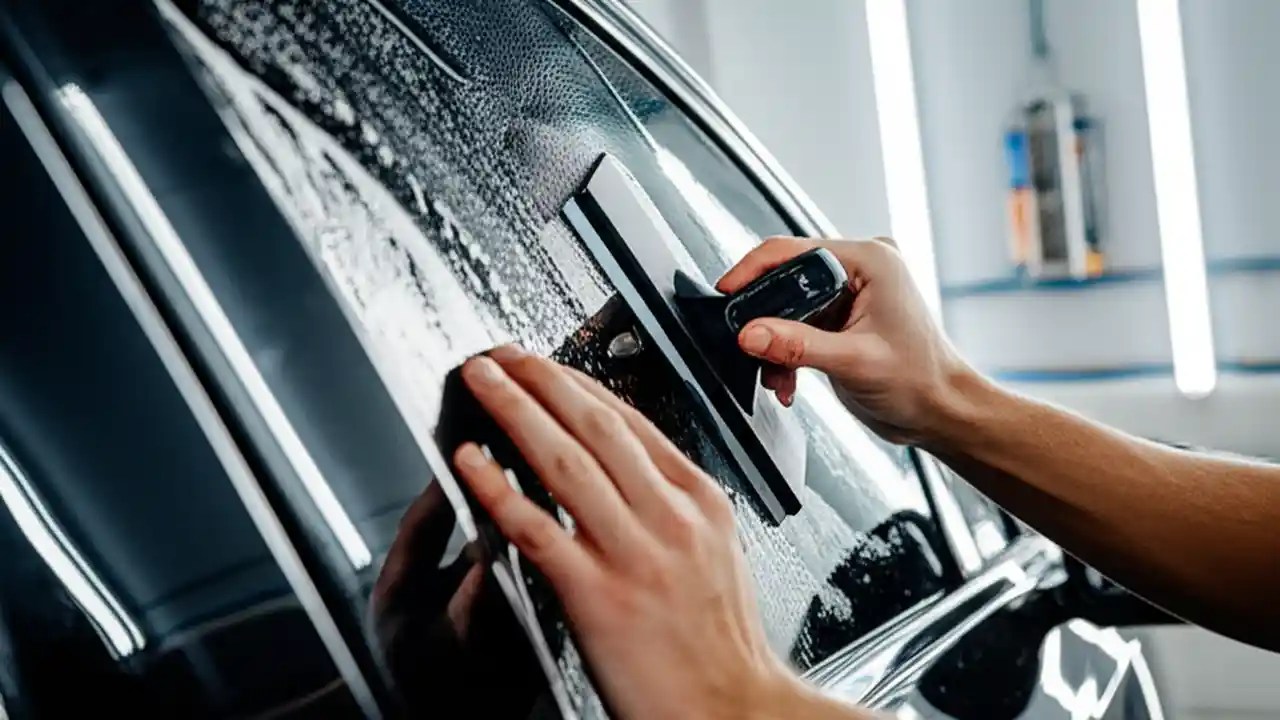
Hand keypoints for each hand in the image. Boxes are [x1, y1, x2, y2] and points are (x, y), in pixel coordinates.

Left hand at [451, 347, 856, 719]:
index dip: (577, 383)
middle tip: (502, 354)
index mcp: (701, 501)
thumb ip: (675, 508)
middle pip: (595, 425)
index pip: (631, 421)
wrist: (735, 713)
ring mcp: (636, 554)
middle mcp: (671, 517)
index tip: (545, 365)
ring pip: (564, 460)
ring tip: (481, 382)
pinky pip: (538, 529)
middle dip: (541, 379)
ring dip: (514, 411)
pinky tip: (470, 462)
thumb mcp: (717, 555)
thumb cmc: (723, 646)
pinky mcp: (601, 597)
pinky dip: (499, 488)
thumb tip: (629, 471)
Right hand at [717, 236, 975, 445]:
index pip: (794, 251)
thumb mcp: (853, 362)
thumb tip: (751, 333)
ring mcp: (853, 292)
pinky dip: (788, 350)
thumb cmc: (921, 381)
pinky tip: (788, 378)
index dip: (754, 270)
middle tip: (750, 345)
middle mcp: (861, 268)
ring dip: (776, 341)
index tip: (727, 291)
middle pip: (787, 276)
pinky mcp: (845, 316)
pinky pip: (800, 322)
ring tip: (776, 375)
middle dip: (765, 316)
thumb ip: (796, 346)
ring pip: (789, 304)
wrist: (941, 411)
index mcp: (871, 261)